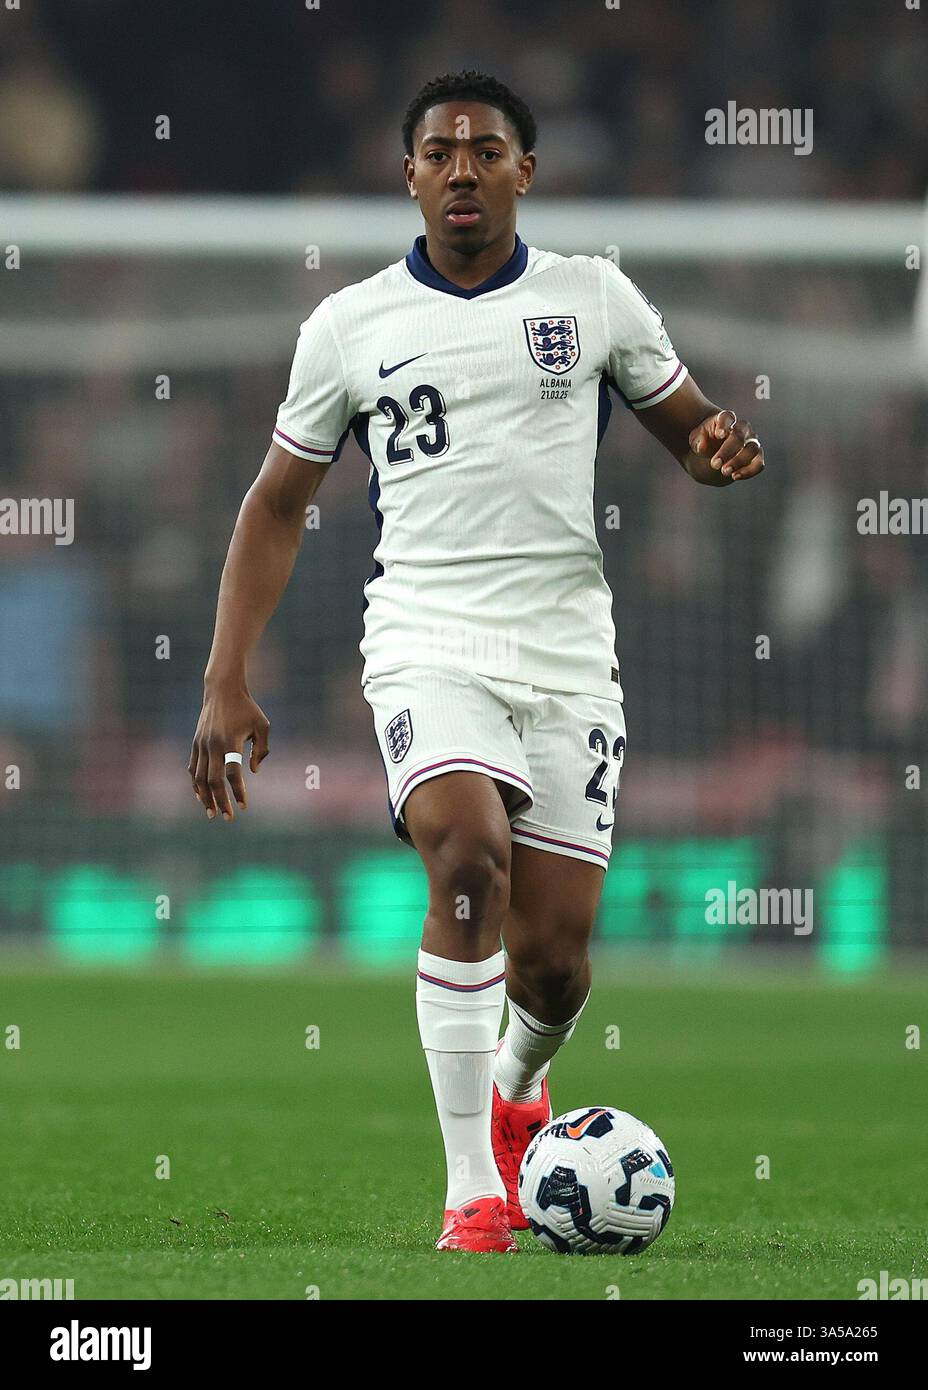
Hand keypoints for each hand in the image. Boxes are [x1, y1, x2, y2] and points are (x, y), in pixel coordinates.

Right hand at [188, 684, 269, 820]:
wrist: (222, 690)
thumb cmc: (247, 708)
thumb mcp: (262, 725)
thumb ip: (262, 750)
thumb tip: (253, 772)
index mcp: (231, 742)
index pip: (233, 775)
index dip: (238, 792)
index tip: (244, 806)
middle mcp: (213, 745)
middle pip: (213, 781)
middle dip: (220, 802)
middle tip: (228, 818)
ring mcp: (201, 745)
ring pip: (199, 778)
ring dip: (205, 798)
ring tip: (211, 813)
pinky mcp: (195, 743)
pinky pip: (192, 768)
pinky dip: (195, 784)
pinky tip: (201, 796)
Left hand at [688, 409, 764, 480]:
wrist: (713, 454)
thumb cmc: (705, 442)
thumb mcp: (696, 440)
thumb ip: (698, 441)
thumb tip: (701, 446)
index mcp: (726, 419)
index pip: (727, 418)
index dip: (724, 425)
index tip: (719, 434)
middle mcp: (742, 428)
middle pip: (739, 435)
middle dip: (727, 450)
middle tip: (714, 464)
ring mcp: (751, 441)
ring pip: (753, 448)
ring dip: (739, 461)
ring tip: (724, 472)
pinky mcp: (756, 457)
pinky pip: (759, 463)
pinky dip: (749, 471)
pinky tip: (735, 476)